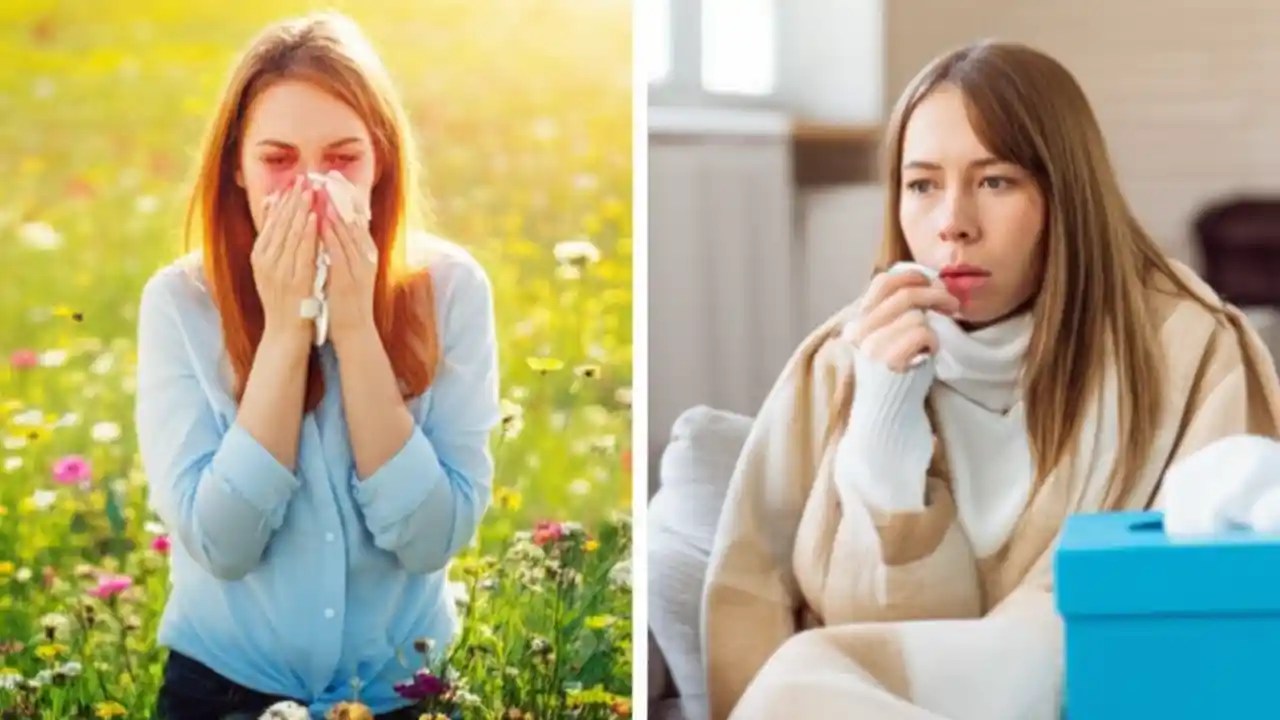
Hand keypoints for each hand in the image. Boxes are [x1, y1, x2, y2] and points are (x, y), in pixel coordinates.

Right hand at [250, 175, 318, 346]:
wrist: (284, 333)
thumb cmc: (283, 300)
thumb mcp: (272, 270)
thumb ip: (274, 245)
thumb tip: (274, 217)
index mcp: (260, 256)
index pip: (271, 222)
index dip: (283, 201)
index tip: (293, 182)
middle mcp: (266, 261)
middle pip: (280, 224)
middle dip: (292, 200)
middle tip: (304, 179)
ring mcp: (279, 271)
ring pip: (291, 234)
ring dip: (301, 211)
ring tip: (311, 191)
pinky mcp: (294, 280)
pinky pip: (302, 252)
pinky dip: (308, 233)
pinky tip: (315, 218)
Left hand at [320, 174, 376, 345]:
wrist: (354, 331)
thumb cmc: (346, 300)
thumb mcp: (346, 268)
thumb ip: (342, 247)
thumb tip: (331, 225)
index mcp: (366, 252)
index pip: (358, 217)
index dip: (347, 194)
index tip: (334, 175)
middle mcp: (366, 256)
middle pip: (355, 219)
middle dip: (341, 195)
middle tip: (328, 174)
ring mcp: (360, 267)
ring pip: (348, 231)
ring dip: (335, 208)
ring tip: (322, 188)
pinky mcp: (350, 278)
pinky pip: (339, 251)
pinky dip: (331, 233)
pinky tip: (321, 219)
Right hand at [842, 268, 959, 371]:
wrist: (887, 410)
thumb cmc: (894, 371)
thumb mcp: (885, 336)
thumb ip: (893, 311)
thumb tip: (925, 281)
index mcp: (858, 321)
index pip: (883, 283)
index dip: (912, 277)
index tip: (931, 282)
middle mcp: (860, 331)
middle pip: (905, 295)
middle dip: (935, 294)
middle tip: (952, 303)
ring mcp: (872, 345)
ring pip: (916, 316)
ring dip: (931, 328)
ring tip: (927, 345)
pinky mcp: (889, 359)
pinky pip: (923, 333)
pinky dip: (933, 343)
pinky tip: (926, 355)